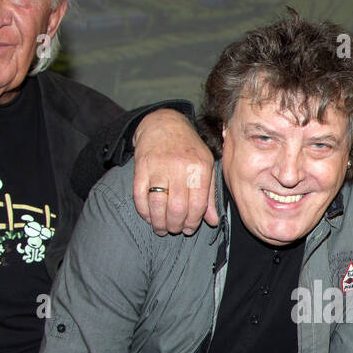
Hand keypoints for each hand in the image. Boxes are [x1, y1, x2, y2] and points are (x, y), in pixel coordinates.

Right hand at [132, 109, 216, 234]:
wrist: (164, 123)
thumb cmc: (189, 149)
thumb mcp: (206, 167)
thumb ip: (209, 195)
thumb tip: (213, 221)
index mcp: (199, 167)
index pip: (197, 204)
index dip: (193, 221)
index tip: (189, 229)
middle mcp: (179, 166)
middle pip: (176, 207)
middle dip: (175, 225)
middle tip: (174, 229)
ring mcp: (158, 166)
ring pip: (157, 204)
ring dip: (159, 222)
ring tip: (162, 228)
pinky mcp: (140, 167)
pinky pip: (139, 196)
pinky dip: (143, 211)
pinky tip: (149, 217)